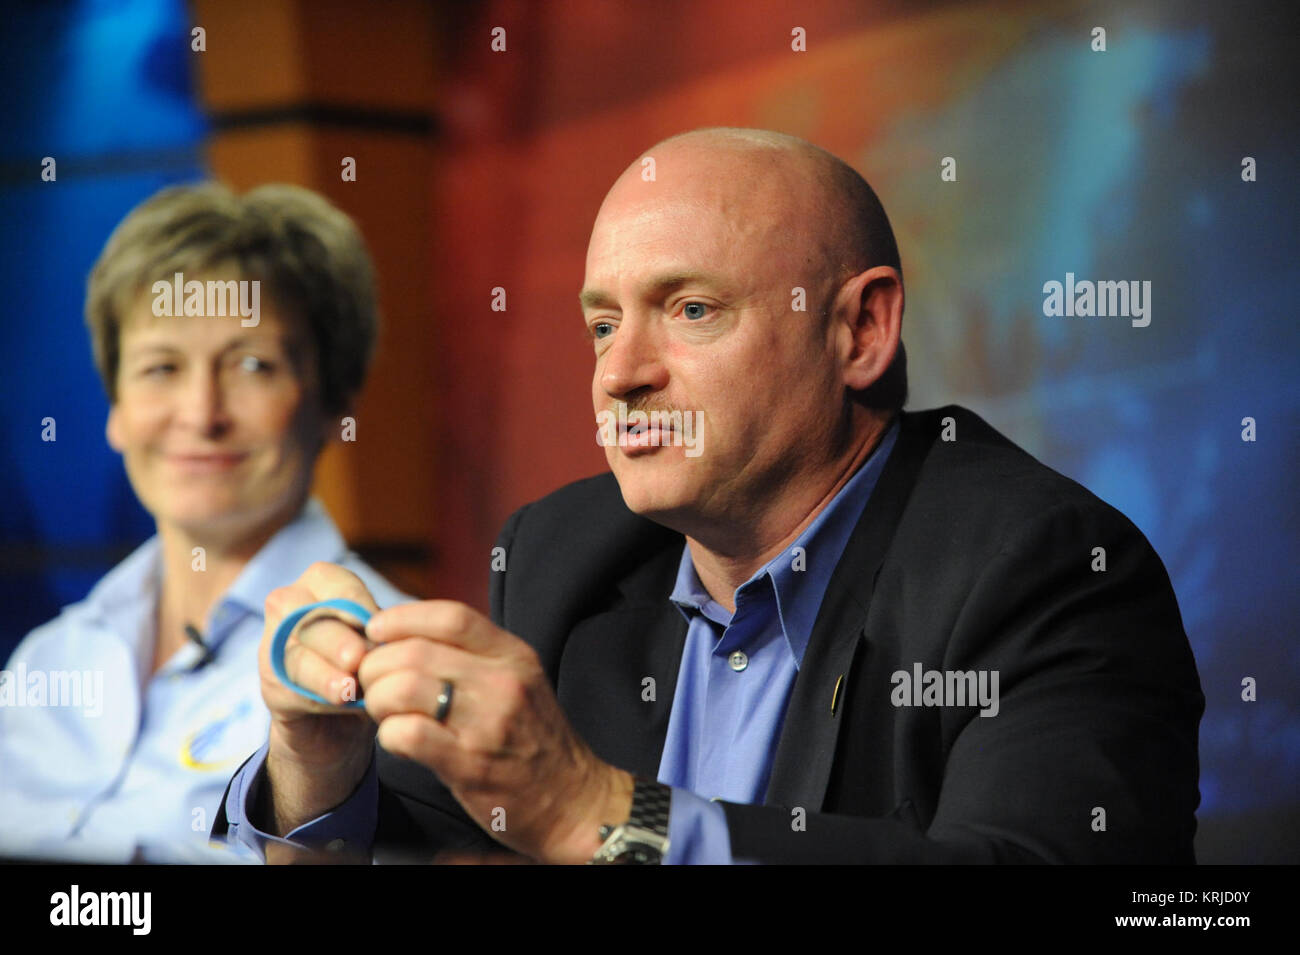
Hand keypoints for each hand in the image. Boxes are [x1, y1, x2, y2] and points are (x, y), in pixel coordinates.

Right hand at [258, 562, 380, 834]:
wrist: (345, 734)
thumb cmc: (373, 678)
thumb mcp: (383, 646)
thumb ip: (382, 628)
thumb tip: (399, 625)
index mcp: (320, 590)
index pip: (331, 579)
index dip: (353, 600)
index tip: (379, 626)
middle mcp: (289, 615)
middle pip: (304, 612)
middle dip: (334, 633)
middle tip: (360, 656)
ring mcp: (273, 651)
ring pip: (290, 648)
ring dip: (322, 666)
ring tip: (351, 685)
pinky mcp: (271, 688)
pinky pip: (287, 686)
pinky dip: (315, 694)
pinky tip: (340, 702)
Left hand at [359, 601, 634, 863]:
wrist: (573, 799)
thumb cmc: (534, 739)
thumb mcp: (518, 681)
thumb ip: (471, 656)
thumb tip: (405, 637)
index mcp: (513, 655)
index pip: (450, 616)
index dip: (403, 618)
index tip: (378, 630)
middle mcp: (503, 683)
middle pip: (415, 651)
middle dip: (377, 666)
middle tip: (372, 683)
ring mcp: (487, 724)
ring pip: (403, 688)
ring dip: (379, 700)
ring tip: (386, 713)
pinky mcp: (470, 765)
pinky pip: (408, 735)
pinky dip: (389, 734)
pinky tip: (398, 740)